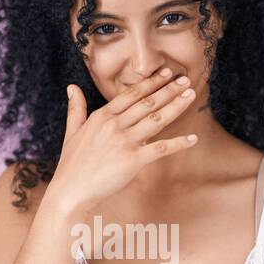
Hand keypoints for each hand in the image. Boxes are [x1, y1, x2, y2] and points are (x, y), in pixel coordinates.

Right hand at [44, 65, 197, 217]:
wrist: (71, 190)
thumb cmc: (71, 164)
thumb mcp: (72, 131)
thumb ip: (76, 108)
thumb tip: (72, 87)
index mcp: (102, 116)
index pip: (131, 94)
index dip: (150, 82)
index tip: (165, 73)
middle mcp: (115, 125)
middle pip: (147, 102)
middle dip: (168, 89)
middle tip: (185, 78)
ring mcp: (124, 142)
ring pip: (157, 119)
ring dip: (176, 105)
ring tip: (191, 94)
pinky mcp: (133, 160)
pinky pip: (160, 149)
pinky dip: (178, 143)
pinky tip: (193, 139)